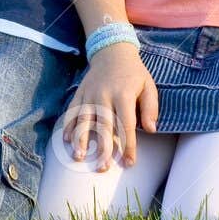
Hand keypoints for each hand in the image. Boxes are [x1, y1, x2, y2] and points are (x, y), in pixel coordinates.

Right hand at [63, 45, 158, 169]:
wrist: (112, 51)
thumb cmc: (134, 73)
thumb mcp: (148, 86)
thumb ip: (150, 108)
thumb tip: (151, 130)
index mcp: (123, 94)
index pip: (126, 124)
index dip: (128, 145)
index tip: (129, 162)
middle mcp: (104, 95)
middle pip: (103, 125)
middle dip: (103, 148)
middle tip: (103, 168)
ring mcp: (90, 94)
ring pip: (84, 119)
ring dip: (81, 139)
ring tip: (79, 157)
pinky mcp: (80, 93)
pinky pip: (73, 110)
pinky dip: (69, 125)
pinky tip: (67, 140)